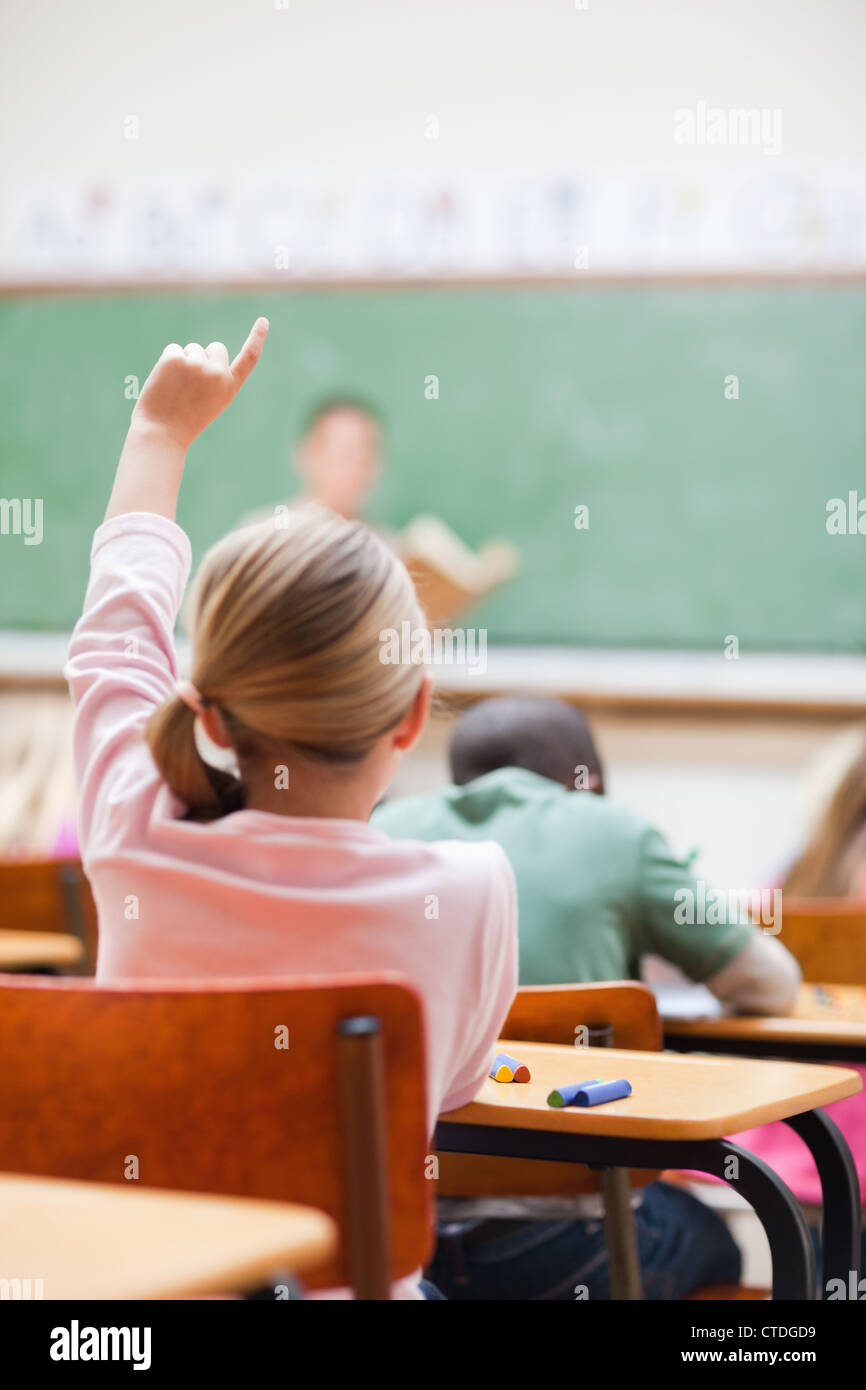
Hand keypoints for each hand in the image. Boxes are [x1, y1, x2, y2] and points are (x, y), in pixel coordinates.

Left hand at [131, 317, 268, 448]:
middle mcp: (218, 373)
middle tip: (190, 384)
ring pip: (192, 348)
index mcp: (229, 388)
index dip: (257, 338)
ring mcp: (197, 364)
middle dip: (204, 357)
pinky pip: (173, 349)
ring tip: (176, 388)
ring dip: (183, 362)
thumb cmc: (183, 422)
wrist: (161, 433)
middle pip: (215, 348)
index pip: (249, 358)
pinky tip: (165, 382)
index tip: (263, 320)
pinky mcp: (175, 358)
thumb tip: (199, 353)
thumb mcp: (208, 403)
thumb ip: (212, 378)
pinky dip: (167, 362)